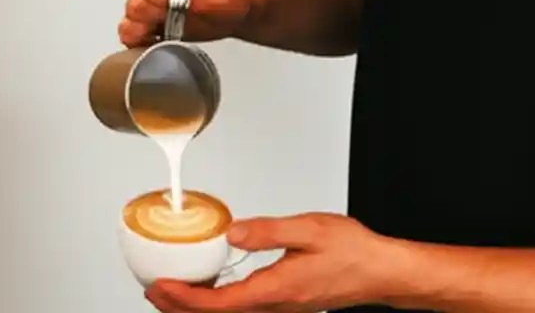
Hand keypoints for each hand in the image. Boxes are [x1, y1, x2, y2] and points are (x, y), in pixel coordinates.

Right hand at [119, 0, 253, 47]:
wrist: (230, 15)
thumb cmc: (229, 0)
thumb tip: (180, 5)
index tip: (170, 7)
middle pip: (135, 0)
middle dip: (151, 16)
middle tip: (172, 24)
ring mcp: (147, 2)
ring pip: (130, 18)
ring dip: (142, 30)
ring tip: (162, 36)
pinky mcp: (147, 22)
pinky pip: (129, 33)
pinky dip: (138, 41)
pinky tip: (155, 43)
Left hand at [145, 213, 406, 312]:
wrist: (380, 270)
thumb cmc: (353, 251)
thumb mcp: (309, 229)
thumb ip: (268, 231)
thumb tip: (232, 233)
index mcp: (277, 289)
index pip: (220, 303)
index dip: (185, 298)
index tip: (162, 286)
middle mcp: (275, 304)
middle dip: (181, 306)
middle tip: (153, 290)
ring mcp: (279, 306)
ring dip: (197, 304)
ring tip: (172, 289)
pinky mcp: (284, 302)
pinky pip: (242, 307)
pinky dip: (218, 300)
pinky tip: (210, 286)